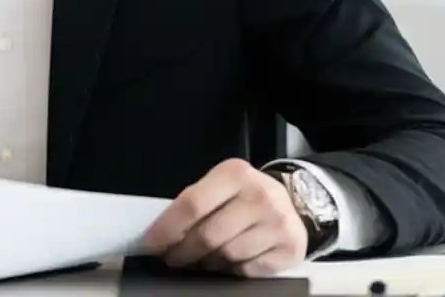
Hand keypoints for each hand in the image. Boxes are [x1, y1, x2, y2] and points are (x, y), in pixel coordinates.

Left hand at [141, 158, 307, 276]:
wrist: (293, 204)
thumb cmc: (245, 196)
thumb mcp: (221, 186)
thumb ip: (195, 203)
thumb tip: (160, 234)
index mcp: (235, 174)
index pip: (192, 205)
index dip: (167, 228)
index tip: (151, 244)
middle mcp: (259, 196)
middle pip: (207, 235)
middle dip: (183, 252)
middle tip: (173, 258)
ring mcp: (277, 223)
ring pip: (226, 256)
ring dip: (208, 262)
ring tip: (204, 257)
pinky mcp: (289, 248)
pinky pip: (247, 270)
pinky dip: (232, 270)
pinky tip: (229, 260)